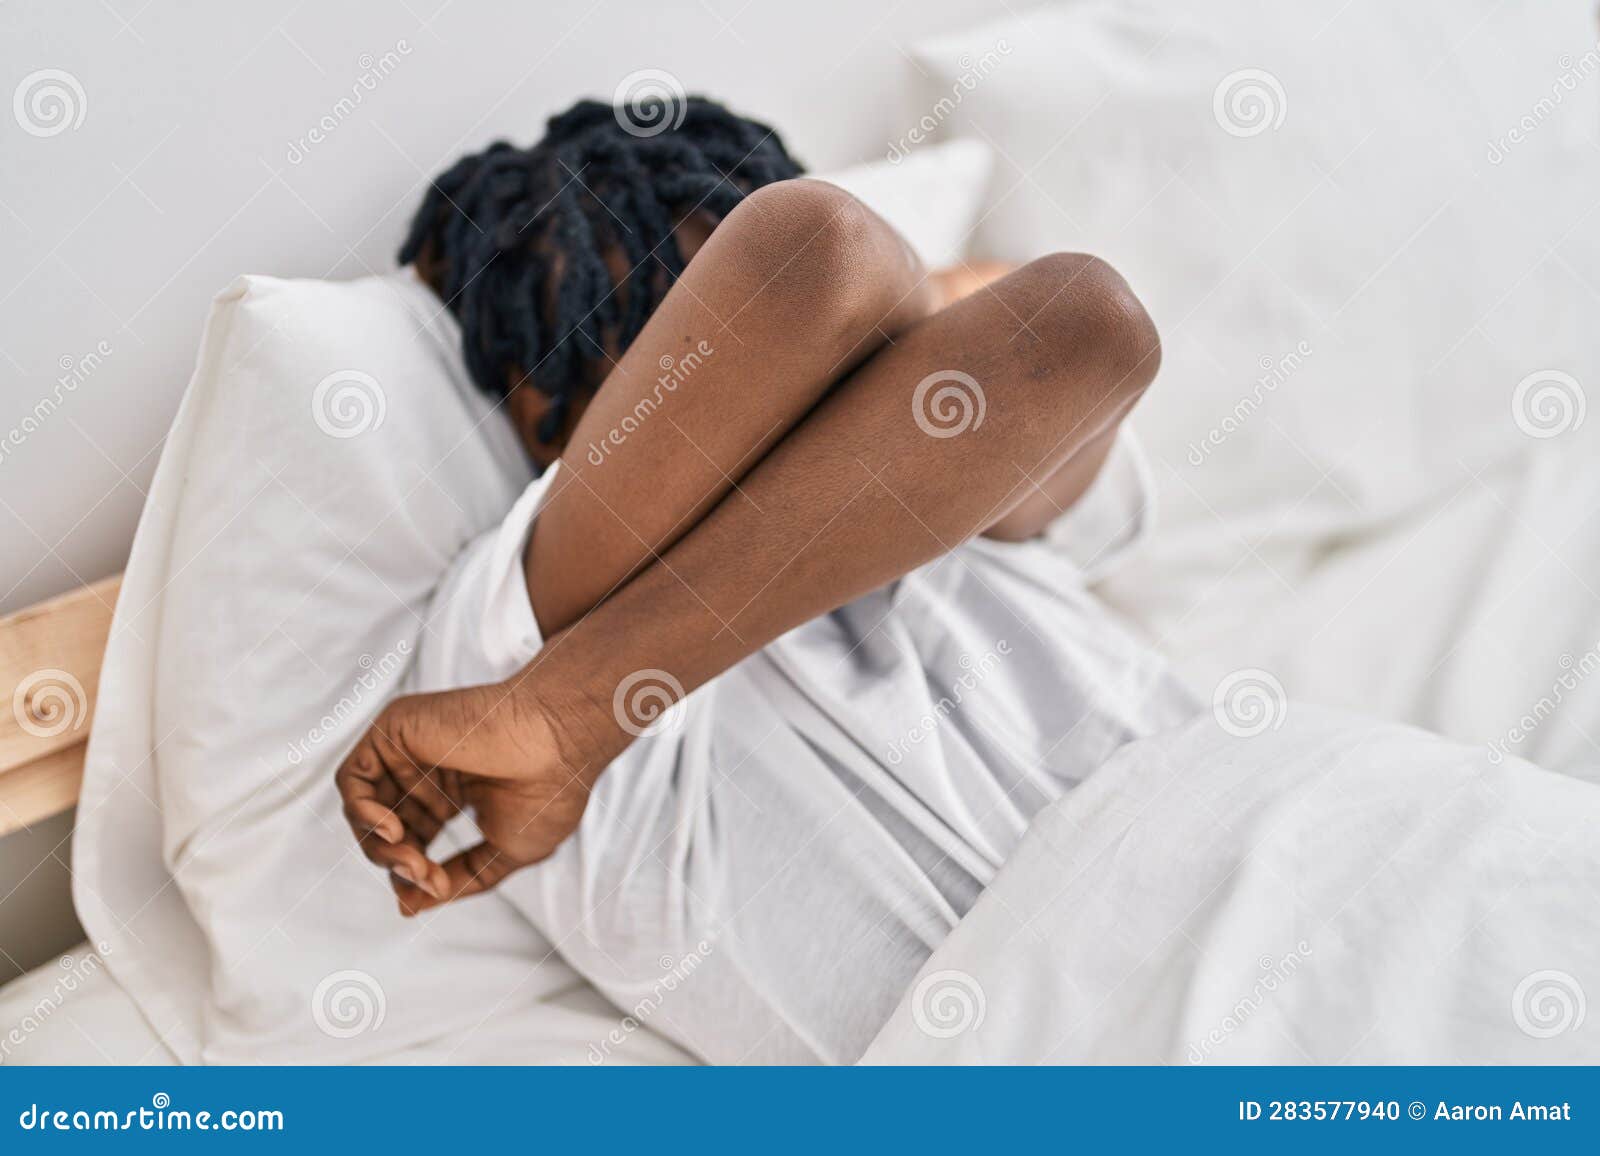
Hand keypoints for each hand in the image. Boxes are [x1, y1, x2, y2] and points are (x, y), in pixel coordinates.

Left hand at [334, 681, 606, 915]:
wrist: (559, 742)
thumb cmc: (547, 790)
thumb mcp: (504, 851)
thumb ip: (460, 879)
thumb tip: (410, 906)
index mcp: (452, 795)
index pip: (411, 843)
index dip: (413, 874)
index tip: (434, 888)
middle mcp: (426, 773)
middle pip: (384, 831)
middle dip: (397, 863)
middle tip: (425, 875)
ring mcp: (409, 751)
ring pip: (362, 810)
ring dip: (379, 846)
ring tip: (412, 859)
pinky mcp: (395, 730)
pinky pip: (352, 779)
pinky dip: (361, 812)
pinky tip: (392, 830)